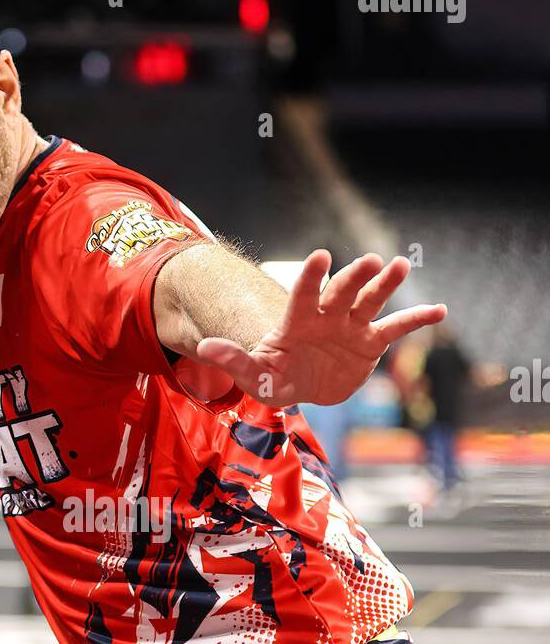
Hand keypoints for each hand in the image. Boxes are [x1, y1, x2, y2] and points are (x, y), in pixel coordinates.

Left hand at [195, 250, 446, 406]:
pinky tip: (440, 311)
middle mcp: (327, 316)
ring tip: (401, 266)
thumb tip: (204, 348)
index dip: (311, 277)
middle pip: (342, 291)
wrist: (300, 386)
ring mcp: (351, 326)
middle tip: (370, 261)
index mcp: (297, 320)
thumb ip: (233, 361)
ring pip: (371, 300)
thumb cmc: (273, 378)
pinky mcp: (371, 343)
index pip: (304, 294)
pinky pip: (396, 329)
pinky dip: (416, 319)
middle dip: (354, 277)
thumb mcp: (252, 375)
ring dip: (386, 284)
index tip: (320, 257)